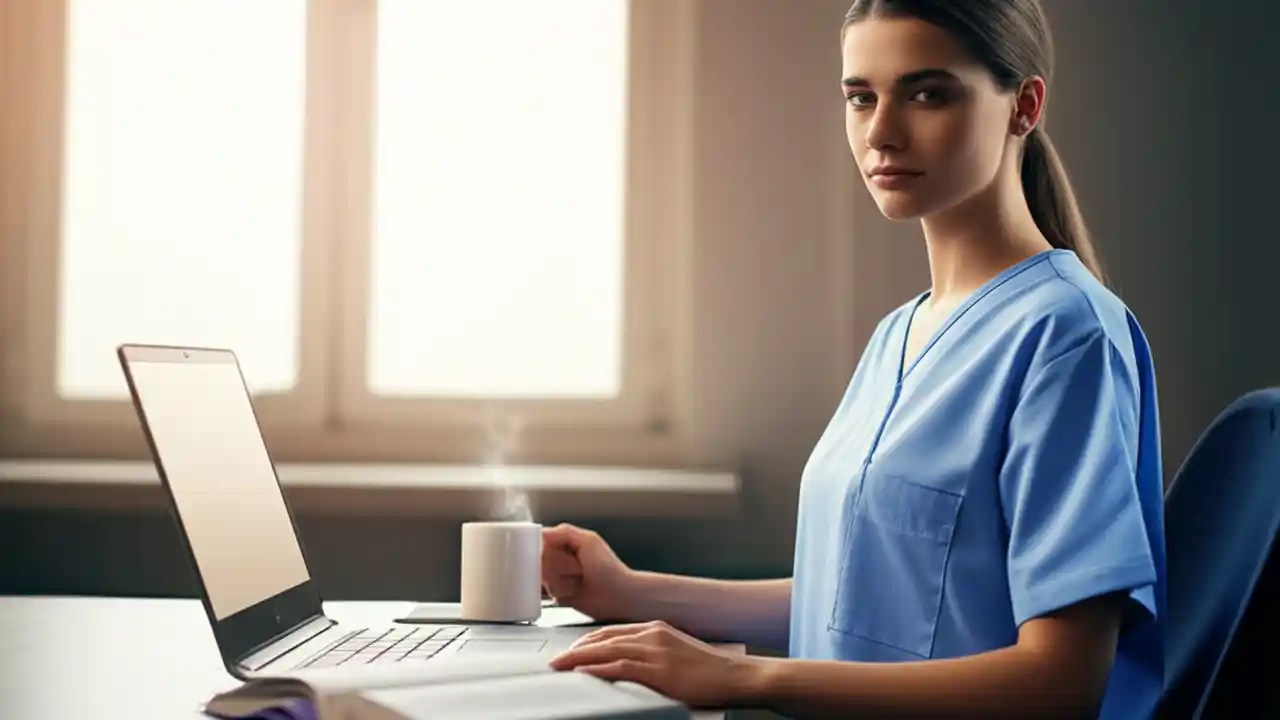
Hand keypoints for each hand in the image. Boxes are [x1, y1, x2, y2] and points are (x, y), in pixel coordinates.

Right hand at [541, 523, 638, 621]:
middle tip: (579, 566)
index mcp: (566, 542)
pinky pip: (548, 592)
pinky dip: (563, 592)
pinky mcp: (558, 594)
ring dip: (564, 579)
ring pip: (544, 577)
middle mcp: (559, 558)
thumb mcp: (589, 541)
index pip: (541, 541)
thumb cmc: (608, 568)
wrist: (617, 596)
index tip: (561, 552)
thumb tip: (543, 532)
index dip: (548, 549)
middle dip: (562, 565)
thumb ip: (565, 532)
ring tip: (580, 579)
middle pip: (541, 560)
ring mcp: (558, 576)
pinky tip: (576, 591)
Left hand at [549, 620, 764, 708]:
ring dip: (578, 659)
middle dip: (576, 649)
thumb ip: (652, 655)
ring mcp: (655, 650)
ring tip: (559, 666)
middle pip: (604, 638)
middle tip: (556, 659)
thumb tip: (629, 666)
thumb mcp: (676, 653)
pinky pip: (620, 667)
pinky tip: (584, 673)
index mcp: (655, 628)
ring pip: (606, 650)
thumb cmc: (710, 669)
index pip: (612, 632)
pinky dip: (598, 669)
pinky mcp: (659, 669)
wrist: (735, 674)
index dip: (587, 641)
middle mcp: (652, 634)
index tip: (571, 650)